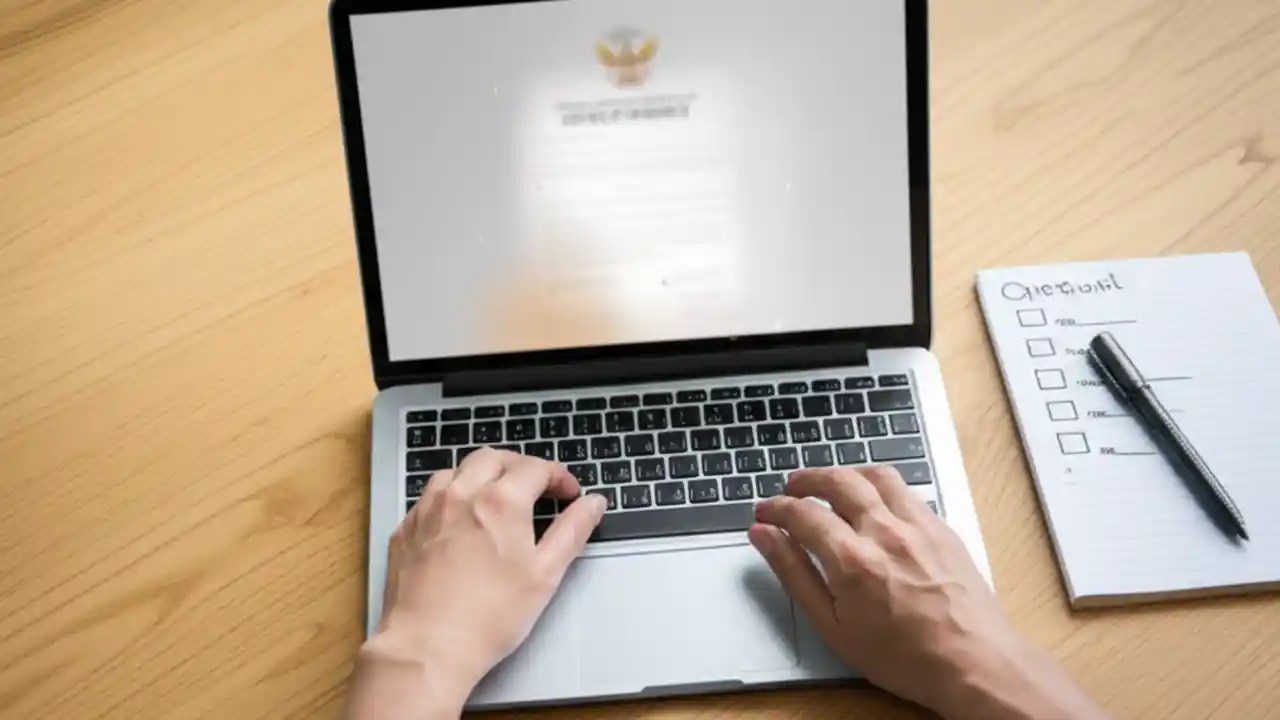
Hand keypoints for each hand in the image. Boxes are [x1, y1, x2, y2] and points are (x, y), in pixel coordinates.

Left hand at [347, 449, 606, 719]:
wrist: (426, 647)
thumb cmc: (489, 617)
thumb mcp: (545, 574)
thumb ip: (573, 531)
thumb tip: (593, 503)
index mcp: (499, 501)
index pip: (535, 467)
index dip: (558, 476)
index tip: (568, 492)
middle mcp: (460, 495)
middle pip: (493, 458)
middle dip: (519, 466)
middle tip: (536, 486)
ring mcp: (427, 511)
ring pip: (455, 471)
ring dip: (480, 475)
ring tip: (494, 497)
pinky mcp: (405, 530)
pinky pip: (428, 497)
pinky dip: (449, 497)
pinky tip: (458, 521)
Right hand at [750, 466, 1105, 719]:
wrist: (974, 663)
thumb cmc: (904, 657)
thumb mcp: (832, 626)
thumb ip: (794, 574)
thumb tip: (764, 536)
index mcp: (852, 559)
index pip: (802, 513)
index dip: (775, 508)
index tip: (764, 512)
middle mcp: (885, 531)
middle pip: (837, 481)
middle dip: (807, 479)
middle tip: (791, 488)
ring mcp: (918, 524)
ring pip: (875, 475)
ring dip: (846, 473)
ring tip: (830, 484)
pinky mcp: (941, 527)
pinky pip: (905, 490)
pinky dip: (879, 486)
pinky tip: (874, 501)